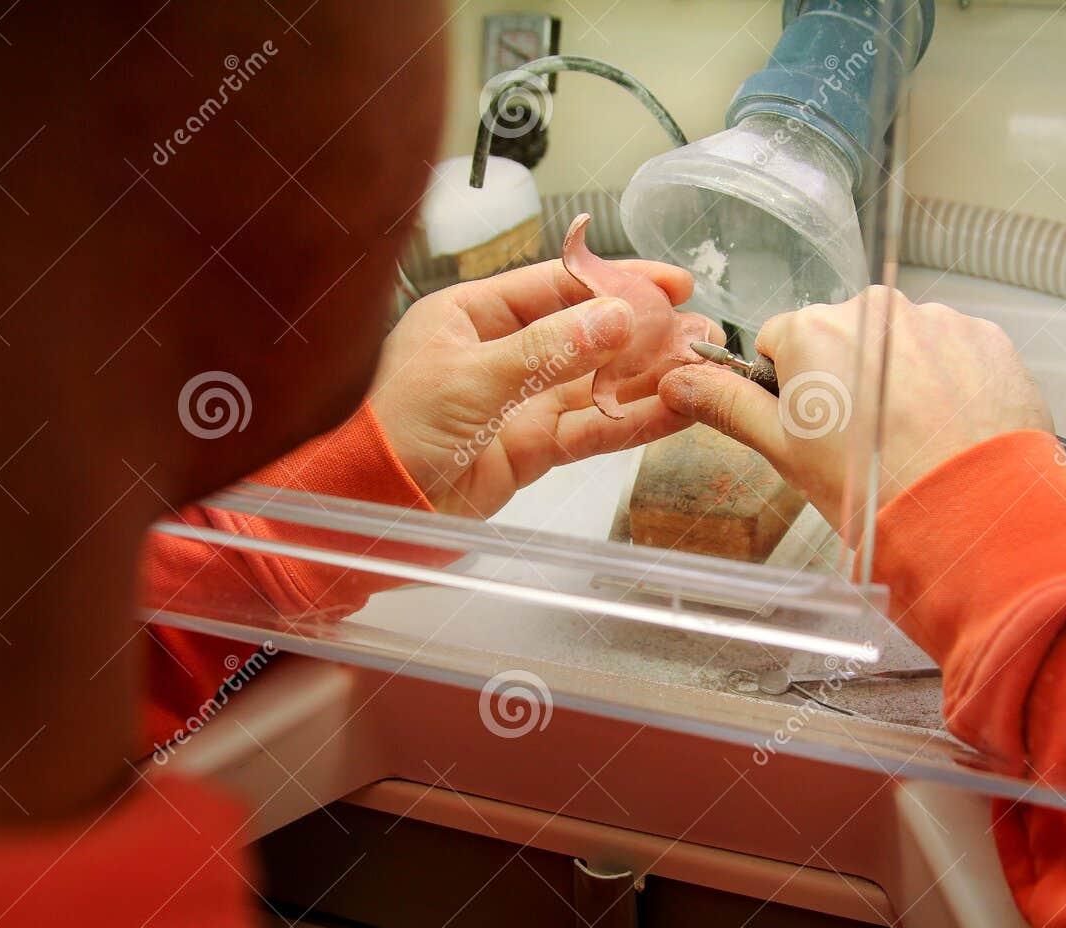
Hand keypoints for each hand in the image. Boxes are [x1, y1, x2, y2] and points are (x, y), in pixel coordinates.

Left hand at [368, 258, 708, 517]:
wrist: (366, 508)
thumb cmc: (391, 431)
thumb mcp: (471, 377)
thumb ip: (549, 350)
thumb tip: (617, 316)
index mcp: (471, 315)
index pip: (557, 285)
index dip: (615, 281)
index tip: (669, 282)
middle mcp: (500, 352)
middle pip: (585, 334)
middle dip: (643, 333)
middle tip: (697, 329)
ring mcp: (518, 402)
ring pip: (596, 384)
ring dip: (646, 377)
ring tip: (699, 367)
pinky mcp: (531, 448)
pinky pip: (590, 429)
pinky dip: (631, 422)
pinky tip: (673, 412)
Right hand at [656, 287, 1051, 531]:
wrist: (970, 512)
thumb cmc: (873, 489)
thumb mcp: (784, 452)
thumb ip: (729, 405)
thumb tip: (677, 382)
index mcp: (814, 329)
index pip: (780, 342)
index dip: (790, 391)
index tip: (812, 429)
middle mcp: (875, 308)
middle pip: (843, 338)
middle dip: (846, 380)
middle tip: (863, 445)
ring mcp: (937, 320)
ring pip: (899, 343)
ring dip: (898, 380)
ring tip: (913, 441)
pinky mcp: (986, 338)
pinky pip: (953, 353)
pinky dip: (949, 384)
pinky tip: (949, 429)